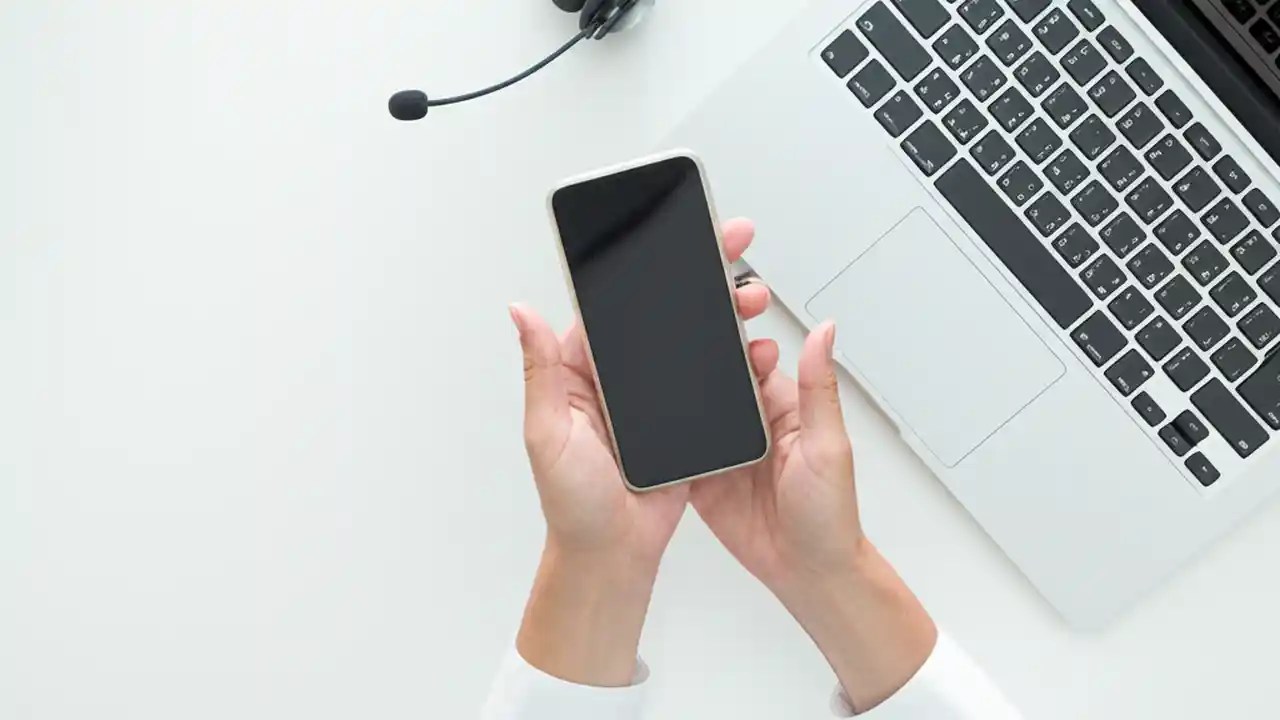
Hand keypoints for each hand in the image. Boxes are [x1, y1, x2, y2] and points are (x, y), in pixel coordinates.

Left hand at [510, 219, 770, 686]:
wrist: (612, 554)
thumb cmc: (572, 503)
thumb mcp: (547, 432)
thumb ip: (542, 370)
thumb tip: (521, 312)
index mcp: (584, 369)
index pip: (618, 302)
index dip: (648, 264)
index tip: (673, 234)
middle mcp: (622, 378)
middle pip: (666, 312)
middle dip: (702, 275)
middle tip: (732, 244)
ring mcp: (657, 399)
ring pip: (696, 342)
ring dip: (726, 314)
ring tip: (752, 296)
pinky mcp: (687, 422)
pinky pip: (715, 383)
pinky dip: (739, 363)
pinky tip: (758, 346)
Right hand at [691, 224, 935, 711]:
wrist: (808, 573)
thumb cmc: (830, 514)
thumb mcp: (827, 447)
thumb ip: (820, 389)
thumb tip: (825, 330)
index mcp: (779, 401)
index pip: (749, 349)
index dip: (733, 318)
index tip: (720, 282)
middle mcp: (747, 416)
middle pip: (711, 367)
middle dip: (692, 337)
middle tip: (670, 308)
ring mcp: (718, 444)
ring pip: (687, 399)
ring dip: (669, 379)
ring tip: (643, 351)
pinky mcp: (698, 473)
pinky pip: (672, 443)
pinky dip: (655, 428)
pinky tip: (635, 411)